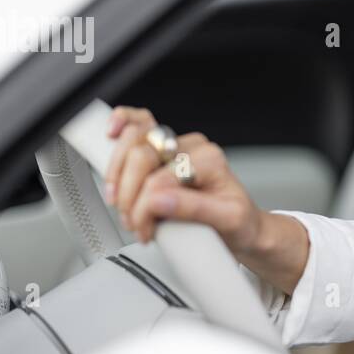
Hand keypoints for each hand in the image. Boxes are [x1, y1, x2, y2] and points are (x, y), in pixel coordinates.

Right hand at [102, 106, 309, 293]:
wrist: (243, 226)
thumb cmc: (238, 223)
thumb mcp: (229, 221)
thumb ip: (195, 210)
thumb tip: (159, 200)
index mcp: (210, 160)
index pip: (161, 178)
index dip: (144, 208)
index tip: (144, 230)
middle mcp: (191, 148)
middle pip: (142, 156)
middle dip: (128, 194)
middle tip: (132, 221)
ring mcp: (175, 145)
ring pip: (134, 138)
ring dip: (117, 173)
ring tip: (121, 204)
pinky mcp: (161, 149)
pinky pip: (138, 124)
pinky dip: (121, 124)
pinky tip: (111, 133)